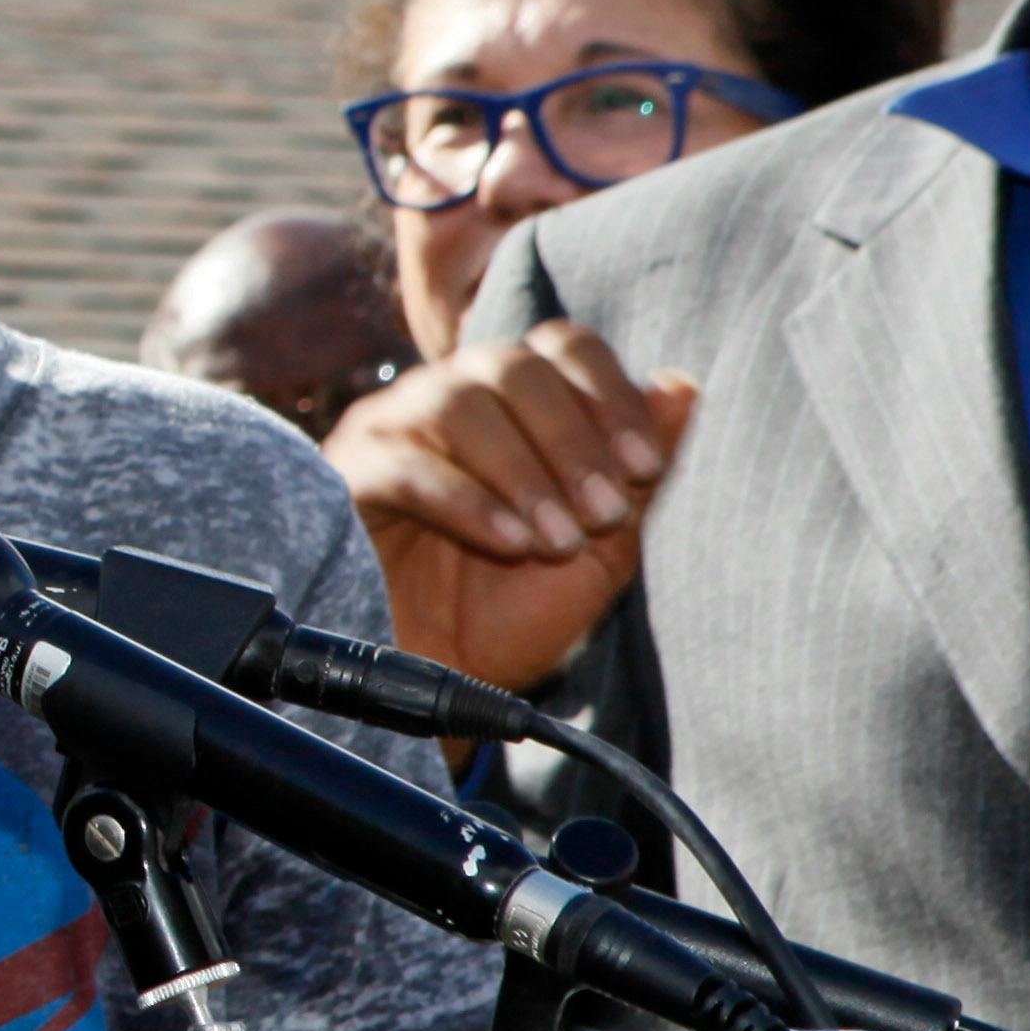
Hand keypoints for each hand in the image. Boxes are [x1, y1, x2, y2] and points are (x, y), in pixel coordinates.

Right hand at [323, 323, 698, 693]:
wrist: (444, 683)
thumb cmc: (516, 614)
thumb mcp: (605, 547)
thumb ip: (641, 471)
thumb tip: (682, 385)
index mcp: (514, 403)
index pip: (562, 347)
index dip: (609, 395)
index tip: (644, 468)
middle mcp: (448, 399)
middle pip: (512, 366)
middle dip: (572, 442)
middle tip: (602, 514)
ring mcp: (391, 430)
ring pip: (460, 404)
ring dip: (525, 474)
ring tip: (556, 541)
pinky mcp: (348, 475)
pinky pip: (409, 465)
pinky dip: (471, 502)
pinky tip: (510, 543)